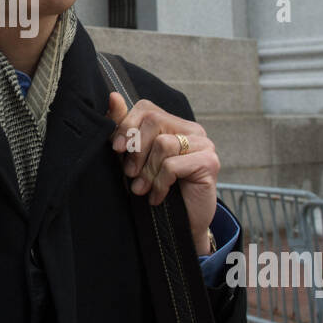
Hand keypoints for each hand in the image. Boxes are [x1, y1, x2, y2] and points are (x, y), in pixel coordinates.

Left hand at [106, 92, 220, 256]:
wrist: (179, 226)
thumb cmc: (155, 189)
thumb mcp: (134, 158)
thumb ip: (125, 128)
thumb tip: (112, 96)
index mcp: (174, 124)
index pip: (147, 108)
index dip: (127, 126)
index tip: (117, 149)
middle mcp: (192, 130)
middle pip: (154, 122)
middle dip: (136, 150)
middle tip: (130, 174)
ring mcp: (204, 144)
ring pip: (163, 144)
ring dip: (147, 172)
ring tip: (143, 189)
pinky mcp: (210, 162)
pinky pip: (173, 164)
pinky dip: (160, 183)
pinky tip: (158, 197)